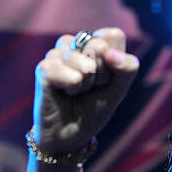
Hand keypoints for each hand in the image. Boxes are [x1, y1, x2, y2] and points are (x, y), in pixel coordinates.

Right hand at [32, 27, 139, 156]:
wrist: (71, 135)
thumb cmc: (93, 109)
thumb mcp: (118, 89)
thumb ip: (126, 68)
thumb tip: (109, 52)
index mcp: (93, 42)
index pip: (114, 36)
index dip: (116, 62)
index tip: (106, 79)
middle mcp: (74, 43)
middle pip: (100, 47)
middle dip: (102, 75)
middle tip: (90, 88)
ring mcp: (57, 54)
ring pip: (86, 63)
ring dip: (87, 85)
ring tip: (77, 92)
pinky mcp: (45, 68)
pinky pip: (71, 75)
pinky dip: (74, 89)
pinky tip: (65, 93)